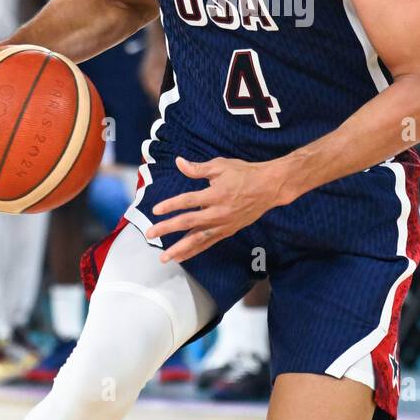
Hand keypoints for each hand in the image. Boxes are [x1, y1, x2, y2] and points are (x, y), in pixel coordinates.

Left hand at [144, 156, 289, 263]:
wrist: (269, 187)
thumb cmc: (244, 173)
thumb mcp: (221, 166)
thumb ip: (198, 168)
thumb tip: (179, 162)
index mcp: (215, 194)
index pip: (188, 201)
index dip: (170, 205)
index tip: (155, 210)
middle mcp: (218, 212)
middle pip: (188, 222)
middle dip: (168, 228)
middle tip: (151, 234)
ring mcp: (223, 224)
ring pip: (198, 239)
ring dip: (180, 248)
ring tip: (164, 257)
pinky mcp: (228, 231)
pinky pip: (208, 243)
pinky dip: (195, 251)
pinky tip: (182, 256)